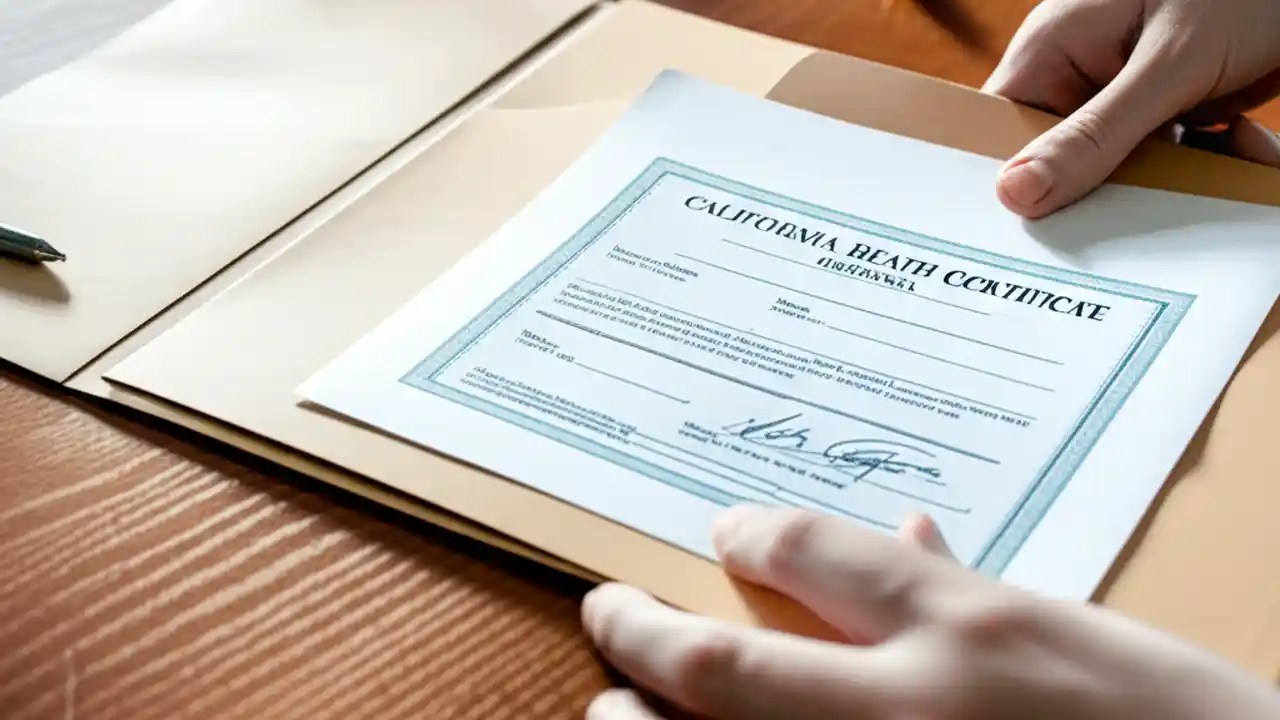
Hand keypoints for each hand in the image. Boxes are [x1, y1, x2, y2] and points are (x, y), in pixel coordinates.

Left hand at [580, 507, 1279, 718]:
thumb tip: (910, 536)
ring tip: (615, 712)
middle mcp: (911, 710)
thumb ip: (972, 592)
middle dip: (639, 634)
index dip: (747, 535)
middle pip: (718, 669)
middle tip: (608, 613)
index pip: (810, 552)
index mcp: (968, 630)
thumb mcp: (1081, 636)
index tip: (724, 533)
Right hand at [984, 0, 1279, 217]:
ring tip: (1213, 157)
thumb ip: (1095, 133)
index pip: (999, 130)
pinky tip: (1240, 142)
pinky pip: (1169, 154)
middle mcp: (1082, 68)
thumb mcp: (1168, 64)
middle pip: (1061, 158)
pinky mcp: (1172, 99)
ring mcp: (1128, 85)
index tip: (1029, 234)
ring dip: (1170, 178)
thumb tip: (1013, 194)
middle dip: (1107, 187)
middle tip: (1135, 213)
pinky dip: (1206, 160)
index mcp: (1055, 46)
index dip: (1008, 183)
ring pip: (1121, 164)